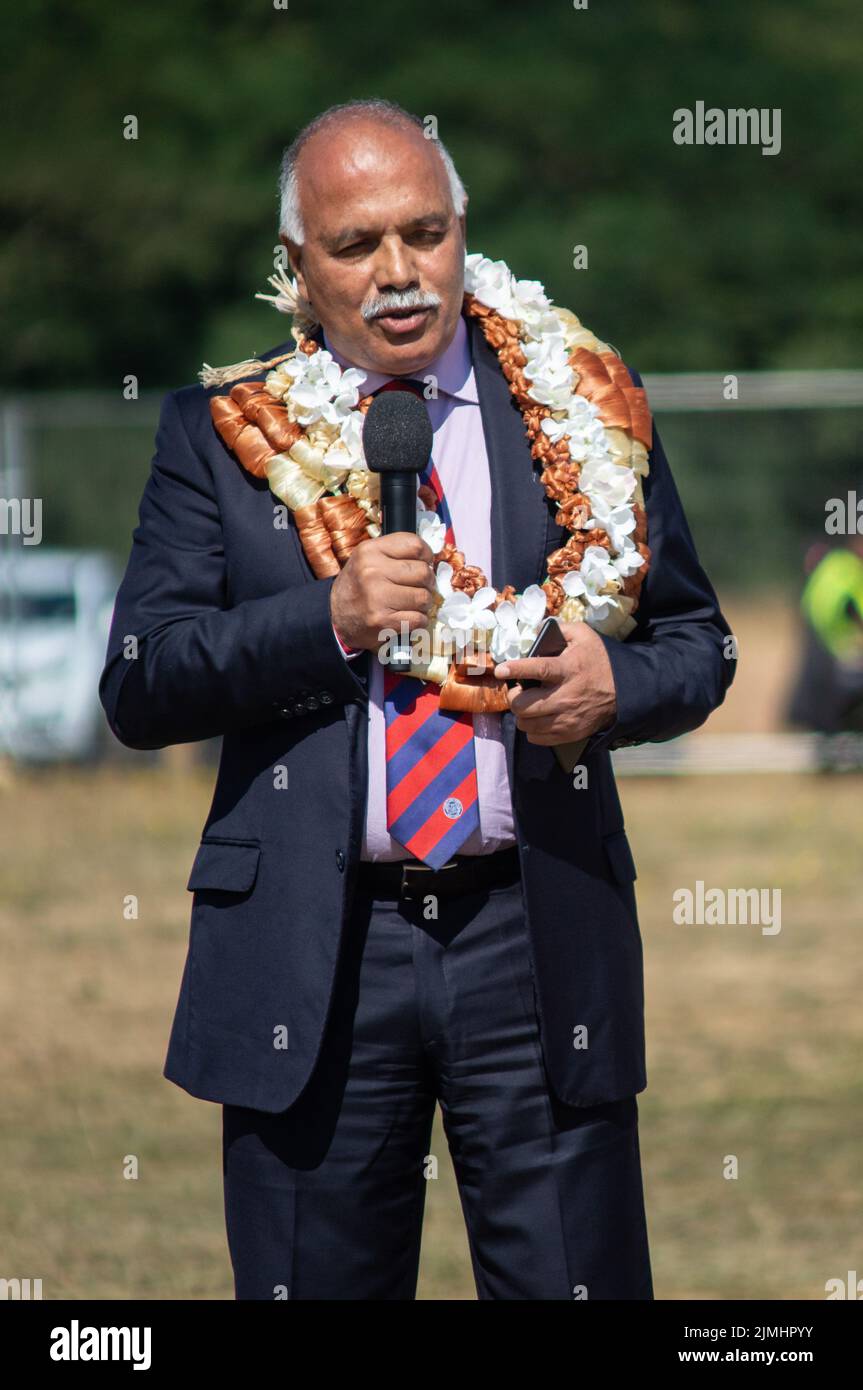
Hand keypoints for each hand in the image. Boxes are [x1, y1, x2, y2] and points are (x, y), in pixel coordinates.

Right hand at [330, 532, 436, 652]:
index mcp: (370, 551)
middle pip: (423, 572)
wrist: (335, 616)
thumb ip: (396, 553)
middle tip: (420, 587)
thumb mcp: (368, 558)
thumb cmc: (359, 585)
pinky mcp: (382, 621)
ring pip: (424, 597)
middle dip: (428, 582)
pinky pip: (419, 619)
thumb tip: (432, 558)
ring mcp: (377, 597)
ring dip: (424, 603)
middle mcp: (372, 572)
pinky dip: (419, 620)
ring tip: (412, 603)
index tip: (425, 563)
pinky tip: (407, 617)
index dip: (427, 555)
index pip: (415, 545)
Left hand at [493, 621, 616, 743]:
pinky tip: (538, 718)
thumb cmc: (599, 661)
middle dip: (513, 698)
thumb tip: (536, 629)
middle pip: (524, 705)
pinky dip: (532, 729)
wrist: (624, 691)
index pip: (538, 669)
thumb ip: (561, 629)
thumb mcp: (585, 636)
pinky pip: (537, 738)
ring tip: (527, 705)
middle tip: (518, 692)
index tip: (501, 670)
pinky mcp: (569, 733)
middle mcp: (566, 696)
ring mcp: (567, 718)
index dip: (516, 670)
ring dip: (521, 714)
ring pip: (527, 724)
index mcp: (568, 669)